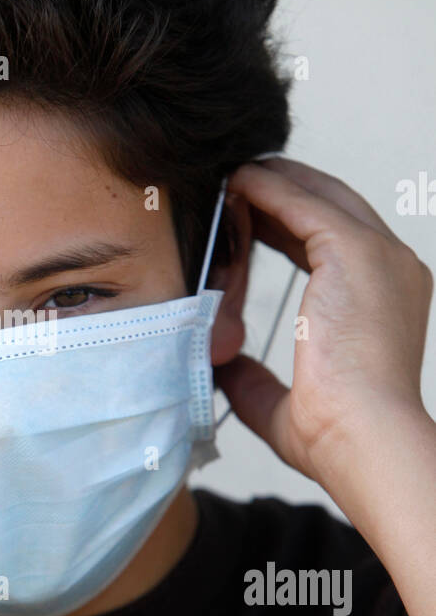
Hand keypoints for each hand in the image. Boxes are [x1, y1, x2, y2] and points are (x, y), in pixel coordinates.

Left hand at [215, 157, 433, 492]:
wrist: (364, 439)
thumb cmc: (337, 435)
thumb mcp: (285, 402)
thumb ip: (254, 379)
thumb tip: (222, 365)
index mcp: (388, 297)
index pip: (337, 242)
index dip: (291, 225)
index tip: (252, 220)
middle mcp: (393, 266)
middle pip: (334, 206)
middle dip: (285, 191)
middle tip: (238, 185)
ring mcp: (380, 254)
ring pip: (319, 195)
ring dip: (273, 182)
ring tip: (230, 176)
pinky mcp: (355, 251)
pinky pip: (301, 203)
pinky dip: (266, 189)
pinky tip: (235, 184)